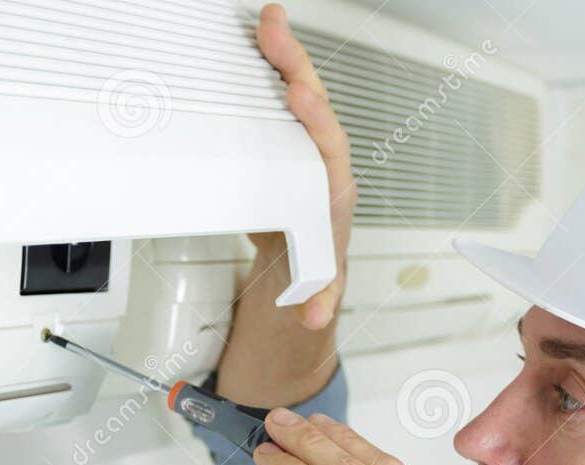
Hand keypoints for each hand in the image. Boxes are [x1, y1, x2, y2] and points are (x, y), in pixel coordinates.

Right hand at [254, 3, 355, 331]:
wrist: (306, 264)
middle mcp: (323, 162)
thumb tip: (315, 315)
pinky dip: (266, 65)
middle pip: (314, 107)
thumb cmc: (313, 267)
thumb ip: (317, 301)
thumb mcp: (317, 289)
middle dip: (297, 67)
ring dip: (283, 54)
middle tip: (275, 32)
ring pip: (297, 91)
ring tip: (266, 21)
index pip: (328, 150)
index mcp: (333, 192)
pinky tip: (251, 38)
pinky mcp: (284, 137)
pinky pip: (277, 94)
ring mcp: (304, 144)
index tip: (300, 99)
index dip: (316, 124)